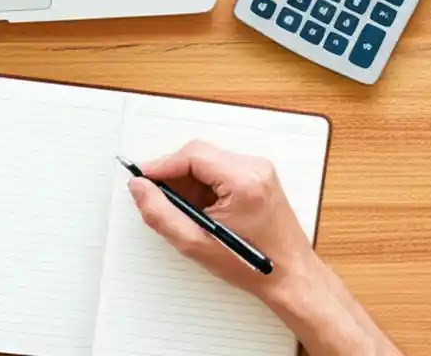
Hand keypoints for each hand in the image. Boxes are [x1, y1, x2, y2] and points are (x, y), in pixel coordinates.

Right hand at [128, 140, 402, 355]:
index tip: (141, 178)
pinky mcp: (258, 177)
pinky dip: (203, 185)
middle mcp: (255, 168)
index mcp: (244, 181)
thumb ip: (160, 213)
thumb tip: (140, 187)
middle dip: (173, 174)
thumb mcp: (196, 244)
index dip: (161, 165)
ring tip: (186, 212)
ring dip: (188, 181)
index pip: (192, 155)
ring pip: (207, 161)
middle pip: (199, 154)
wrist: (291, 276)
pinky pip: (219, 169)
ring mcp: (259, 170)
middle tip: (157, 197)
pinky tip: (202, 210)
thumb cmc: (254, 266)